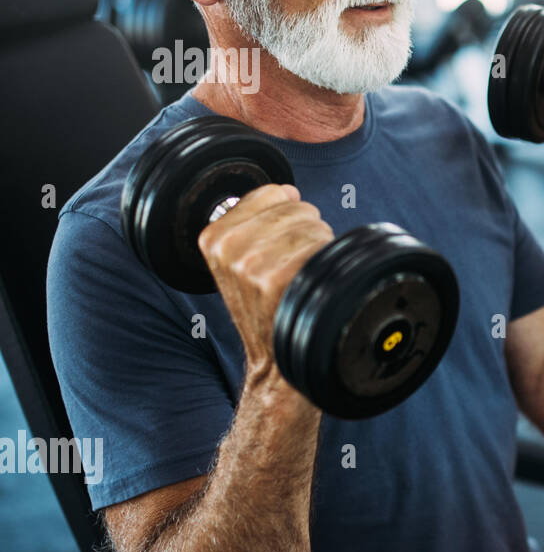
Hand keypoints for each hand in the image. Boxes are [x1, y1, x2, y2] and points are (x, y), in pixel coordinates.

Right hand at [197, 184, 334, 382]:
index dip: (288, 217)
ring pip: (312, 224)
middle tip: (294, 268)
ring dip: (318, 247)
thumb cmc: (266, 308)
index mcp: (212, 236)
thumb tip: (288, 191)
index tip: (279, 248)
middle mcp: (227, 247)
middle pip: (297, 207)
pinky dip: (324, 262)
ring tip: (301, 277)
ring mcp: (250, 263)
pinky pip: (319, 245)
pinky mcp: (275, 279)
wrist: (274, 360)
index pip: (273, 193)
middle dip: (306, 232)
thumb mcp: (241, 260)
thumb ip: (258, 219)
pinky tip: (310, 286)